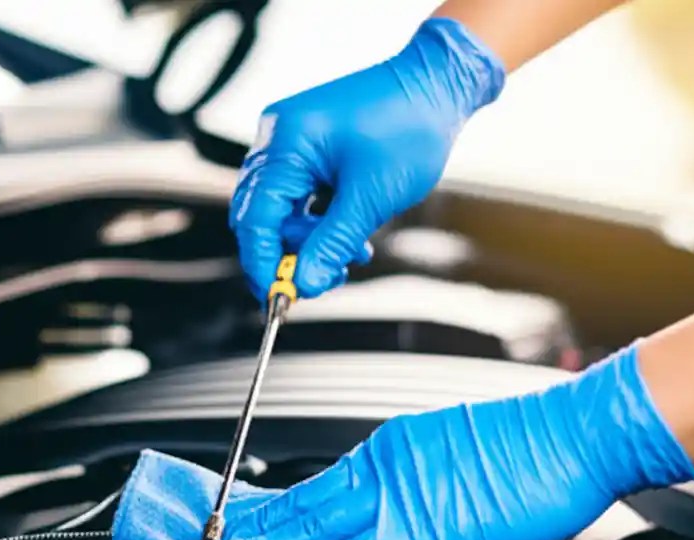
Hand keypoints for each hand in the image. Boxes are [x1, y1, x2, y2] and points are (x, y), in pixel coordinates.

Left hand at [219, 346, 693, 539]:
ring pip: (315, 523)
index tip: (251, 519)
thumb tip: (400, 509)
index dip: (281, 505)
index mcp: (393, 448)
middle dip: (256, 523)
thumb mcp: (457, 455)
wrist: (572, 438)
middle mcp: (385, 467)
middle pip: (304, 499)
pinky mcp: (421, 530)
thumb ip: (419, 482)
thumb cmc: (532, 448)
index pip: (322, 482)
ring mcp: (399, 498)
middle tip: (213, 538)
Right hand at [230, 17, 504, 300]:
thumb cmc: (410, 129)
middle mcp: (278, 138)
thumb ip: (331, 244)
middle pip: (260, 214)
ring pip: (281, 209)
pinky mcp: (308, 147)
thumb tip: (303, 284)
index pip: (255, 216)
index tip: (277, 299)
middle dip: (287, 255)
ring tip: (349, 258)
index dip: (262, 263)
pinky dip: (318, 222)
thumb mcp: (371, 198)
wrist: (438, 85)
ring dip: (309, 241)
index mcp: (286, 142)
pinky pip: (298, 195)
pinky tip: (350, 239)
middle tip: (316, 285)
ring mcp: (291, 140)